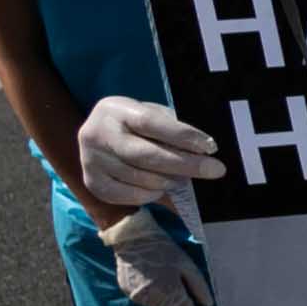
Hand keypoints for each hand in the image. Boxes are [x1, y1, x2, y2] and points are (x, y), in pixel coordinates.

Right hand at [76, 93, 222, 206]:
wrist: (101, 138)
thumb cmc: (136, 127)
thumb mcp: (151, 117)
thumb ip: (172, 130)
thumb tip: (206, 151)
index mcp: (114, 110)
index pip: (151, 122)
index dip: (182, 135)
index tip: (210, 146)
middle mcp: (96, 133)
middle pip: (145, 155)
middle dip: (185, 164)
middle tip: (215, 170)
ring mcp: (90, 160)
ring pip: (140, 178)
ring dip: (170, 181)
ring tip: (185, 178)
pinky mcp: (91, 182)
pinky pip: (130, 195)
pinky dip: (151, 194)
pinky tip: (161, 187)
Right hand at [96, 202, 218, 305]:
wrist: (132, 238)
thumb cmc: (164, 250)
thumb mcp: (189, 266)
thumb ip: (199, 288)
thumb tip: (207, 305)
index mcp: (171, 293)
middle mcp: (153, 301)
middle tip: (200, 304)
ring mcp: (139, 299)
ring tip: (179, 289)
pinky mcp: (129, 294)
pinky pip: (149, 304)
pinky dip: (159, 300)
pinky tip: (161, 285)